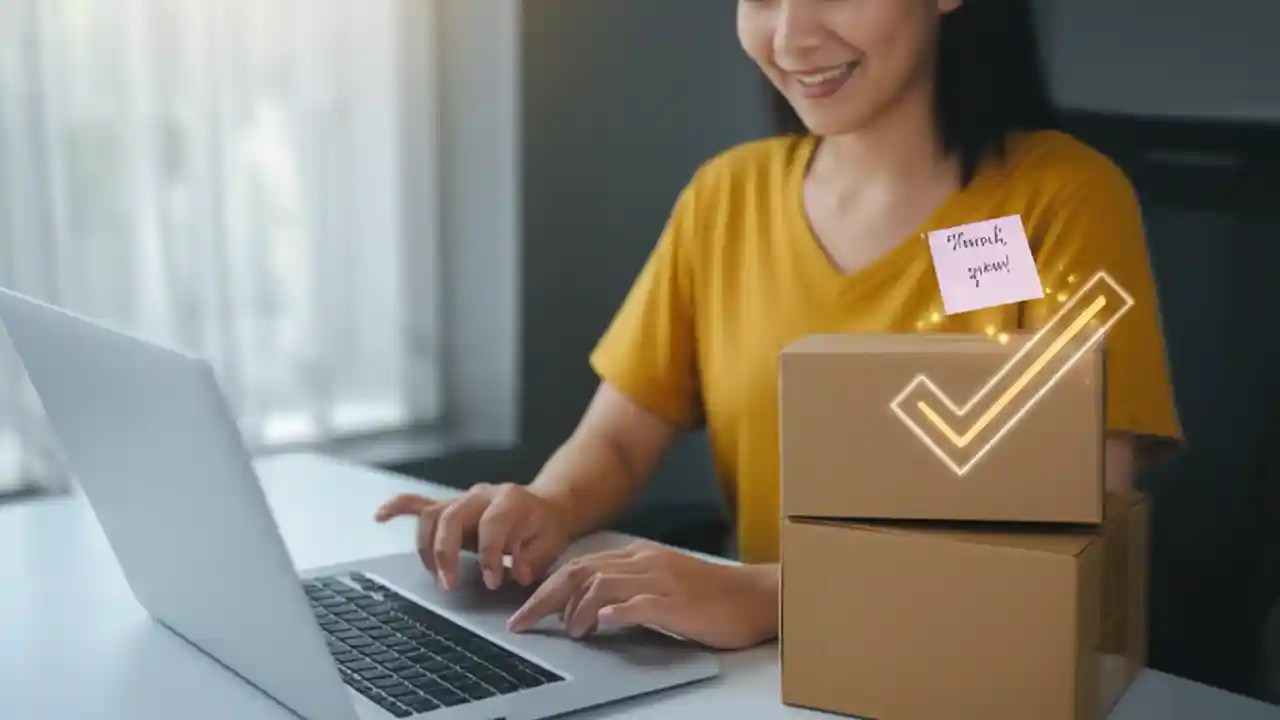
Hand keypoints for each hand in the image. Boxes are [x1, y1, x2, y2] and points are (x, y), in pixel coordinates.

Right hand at [374, 484, 570, 590]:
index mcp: (511, 500)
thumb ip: (534, 558)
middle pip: (452, 517)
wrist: (545, 507)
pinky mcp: (450, 506)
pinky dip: (398, 508)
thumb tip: (517, 573)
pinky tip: (380, 516)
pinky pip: (419, 503)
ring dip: (427, 547)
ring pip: (432, 515)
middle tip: (450, 584)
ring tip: (436, 576)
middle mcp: (482, 495)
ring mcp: (463, 499)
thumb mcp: (552, 542)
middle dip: (446, 553)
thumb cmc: (545, 527)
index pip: (491, 525)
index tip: (492, 582)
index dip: (489, 555)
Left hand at [506, 541, 777, 650]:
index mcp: (639, 557)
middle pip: (580, 572)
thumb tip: (593, 610)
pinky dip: (616, 612)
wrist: (757, 596)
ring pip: (602, 585)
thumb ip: (630, 590)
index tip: (525, 612)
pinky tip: (602, 623)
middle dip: (544, 598)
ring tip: (572, 633)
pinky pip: (639, 603)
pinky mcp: (677, 602)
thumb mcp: (663, 586)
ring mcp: (661, 580)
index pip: (580, 566)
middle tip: (522, 623)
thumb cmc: (712, 598)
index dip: (546, 588)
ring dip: (577, 611)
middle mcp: (645, 562)